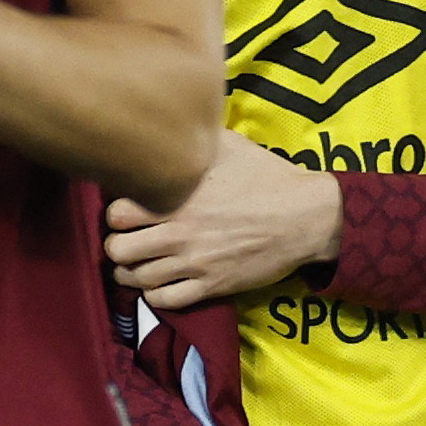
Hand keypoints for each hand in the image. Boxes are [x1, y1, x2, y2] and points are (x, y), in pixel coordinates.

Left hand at [108, 131, 340, 309]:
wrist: (309, 217)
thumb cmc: (269, 178)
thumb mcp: (230, 147)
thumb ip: (194, 140)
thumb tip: (170, 123)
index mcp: (179, 198)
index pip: (116, 214)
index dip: (115, 214)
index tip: (125, 212)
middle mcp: (181, 233)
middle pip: (117, 250)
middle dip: (117, 245)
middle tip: (127, 240)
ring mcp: (195, 263)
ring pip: (136, 279)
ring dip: (131, 272)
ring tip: (137, 264)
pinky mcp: (212, 286)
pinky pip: (164, 301)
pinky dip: (155, 295)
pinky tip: (159, 283)